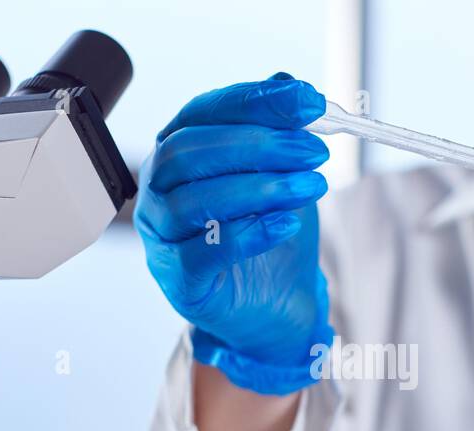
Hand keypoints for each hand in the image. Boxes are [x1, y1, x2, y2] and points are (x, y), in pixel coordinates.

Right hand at [135, 74, 332, 394]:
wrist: (278, 305)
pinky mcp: (178, 280)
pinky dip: (248, 234)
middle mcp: (159, 189)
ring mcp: (161, 236)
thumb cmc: (272, 235)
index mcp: (179, 152)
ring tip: (311, 186)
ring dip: (260, 188)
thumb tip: (288, 82)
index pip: (204, 112)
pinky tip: (286, 224)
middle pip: (191, 152)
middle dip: (259, 146)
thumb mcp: (284, 174)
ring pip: (195, 200)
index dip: (255, 103)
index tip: (308, 102)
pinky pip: (202, 251)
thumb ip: (281, 130)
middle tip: (314, 151)